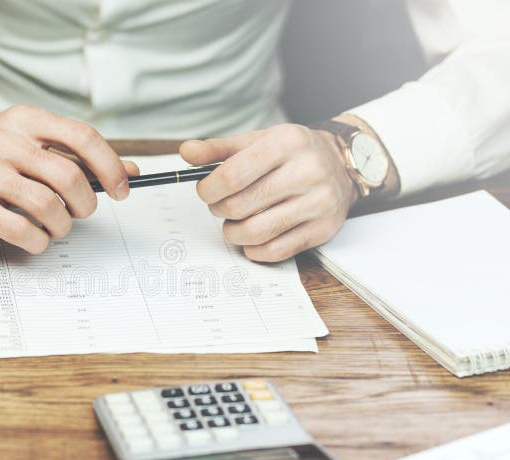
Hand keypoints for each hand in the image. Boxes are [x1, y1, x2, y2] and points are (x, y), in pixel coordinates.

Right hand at [0, 105, 137, 253]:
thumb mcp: (26, 145)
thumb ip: (75, 156)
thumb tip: (129, 171)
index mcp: (23, 121)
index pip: (82, 137)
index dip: (110, 166)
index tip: (121, 190)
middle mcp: (2, 141)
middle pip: (69, 177)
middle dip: (85, 204)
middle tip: (79, 213)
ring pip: (47, 206)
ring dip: (61, 227)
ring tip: (55, 228)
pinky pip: (21, 230)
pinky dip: (38, 241)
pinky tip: (34, 238)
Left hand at [180, 123, 360, 261]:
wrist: (341, 164)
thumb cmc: (290, 153)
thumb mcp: (256, 141)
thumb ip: (218, 149)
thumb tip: (186, 152)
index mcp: (286, 143)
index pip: (233, 176)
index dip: (209, 190)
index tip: (206, 192)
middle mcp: (307, 171)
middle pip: (240, 206)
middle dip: (219, 210)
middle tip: (221, 206)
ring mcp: (318, 202)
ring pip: (256, 232)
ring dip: (233, 232)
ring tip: (234, 222)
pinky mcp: (322, 229)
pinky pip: (276, 251)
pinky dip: (254, 249)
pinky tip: (252, 238)